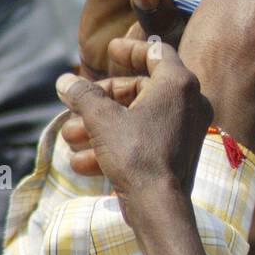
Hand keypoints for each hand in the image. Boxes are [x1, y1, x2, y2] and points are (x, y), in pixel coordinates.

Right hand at [55, 40, 211, 226]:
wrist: (158, 205)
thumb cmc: (135, 154)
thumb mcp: (102, 119)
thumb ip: (83, 95)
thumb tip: (65, 81)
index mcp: (178, 84)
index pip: (156, 52)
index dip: (131, 49)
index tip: (111, 50)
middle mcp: (189, 102)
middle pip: (139, 88)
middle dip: (101, 99)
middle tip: (74, 105)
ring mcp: (185, 129)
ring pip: (135, 118)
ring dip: (99, 126)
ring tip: (69, 137)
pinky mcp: (177, 153)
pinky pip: (143, 140)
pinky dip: (113, 146)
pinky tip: (81, 162)